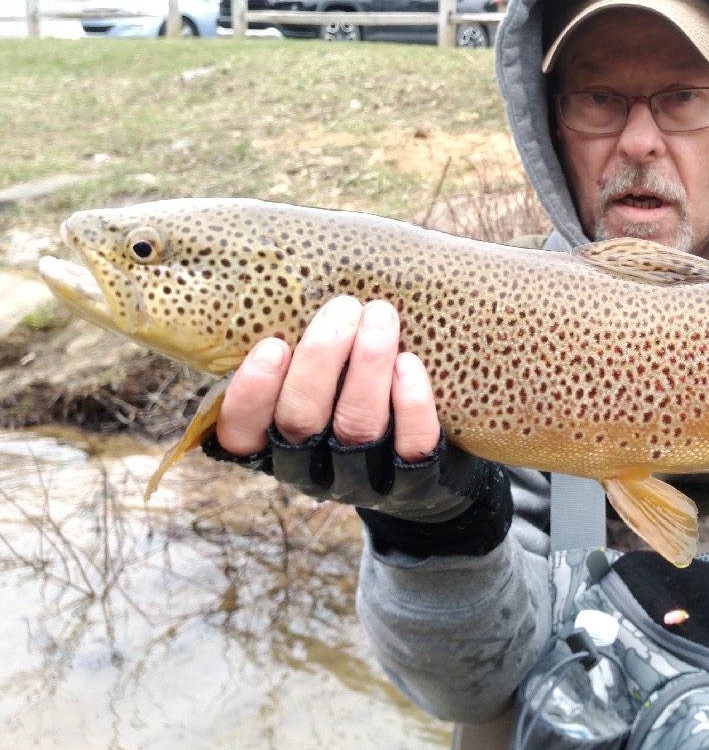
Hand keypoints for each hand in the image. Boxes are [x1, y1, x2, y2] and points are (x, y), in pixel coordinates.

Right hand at [209, 296, 510, 551]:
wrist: (428, 465)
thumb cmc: (351, 396)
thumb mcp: (314, 381)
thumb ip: (294, 347)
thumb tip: (289, 268)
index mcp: (271, 446)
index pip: (240, 433)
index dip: (251, 394)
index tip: (272, 345)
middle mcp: (310, 467)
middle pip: (302, 421)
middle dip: (320, 359)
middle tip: (343, 307)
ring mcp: (362, 478)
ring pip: (357, 426)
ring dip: (367, 366)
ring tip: (380, 315)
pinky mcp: (414, 481)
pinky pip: (412, 446)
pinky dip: (411, 404)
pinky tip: (409, 363)